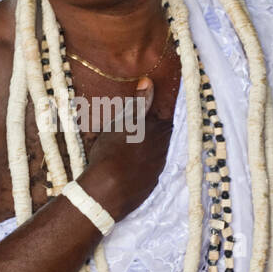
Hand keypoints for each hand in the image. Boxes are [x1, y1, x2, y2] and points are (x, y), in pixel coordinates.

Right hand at [81, 79, 172, 221]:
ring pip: (157, 153)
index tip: (147, 113)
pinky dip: (142, 166)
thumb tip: (149, 82)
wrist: (108, 189)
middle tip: (137, 128)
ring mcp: (157, 168)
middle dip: (154, 131)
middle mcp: (162, 149)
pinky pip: (149, 170)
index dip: (155, 114)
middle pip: (163, 135)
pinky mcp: (150, 184)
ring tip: (131, 147)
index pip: (164, 117)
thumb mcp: (124, 121)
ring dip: (149, 149)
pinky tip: (130, 165)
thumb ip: (139, 102)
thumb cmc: (112, 150)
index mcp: (158, 131)